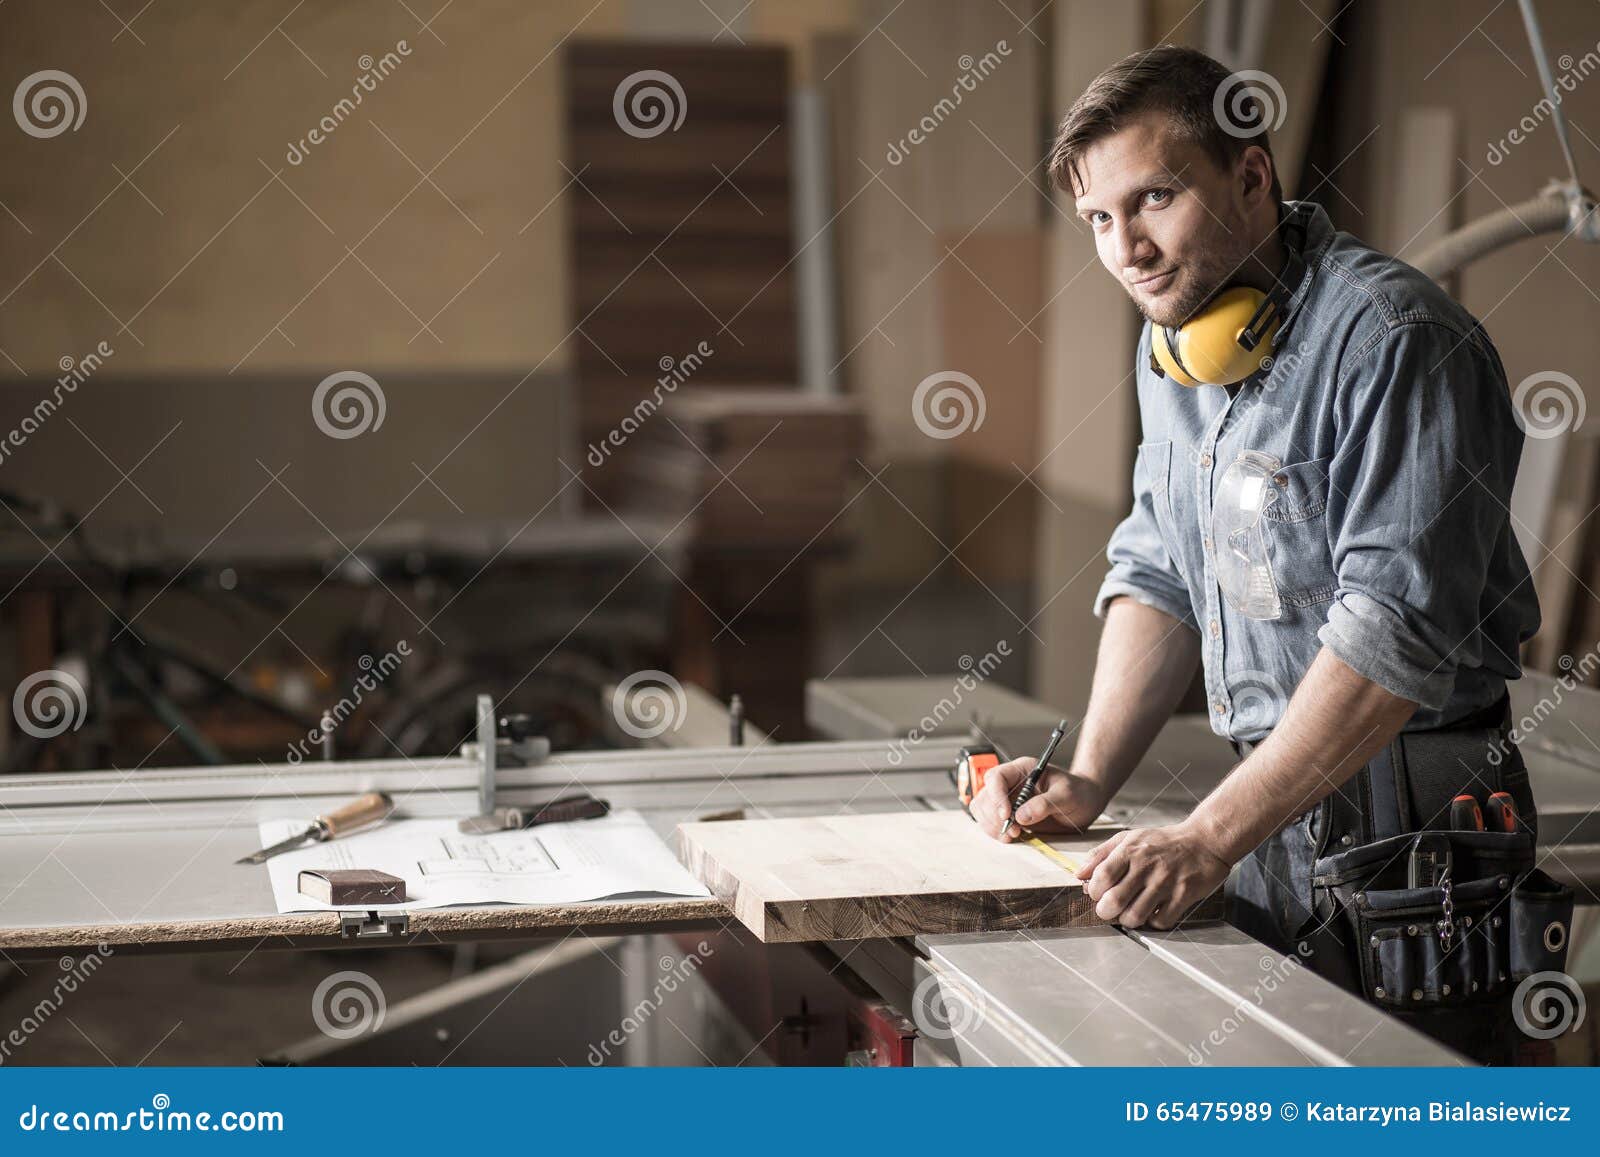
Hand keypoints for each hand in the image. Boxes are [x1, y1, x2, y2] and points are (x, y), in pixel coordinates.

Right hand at [972, 757, 1106, 841]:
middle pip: (985, 796)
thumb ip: (1044, 804)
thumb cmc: (1079, 792)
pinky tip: (1011, 837)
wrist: (1085, 803)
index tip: (1006, 814)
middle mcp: (1011, 783)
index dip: (996, 796)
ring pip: (983, 810)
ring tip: (1012, 835)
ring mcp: (1008, 800)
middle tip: (1013, 830)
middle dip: (994, 816)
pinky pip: (991, 822)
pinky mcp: (1010, 816)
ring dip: (992, 825)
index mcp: (1022, 770)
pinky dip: (995, 832)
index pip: (996, 777)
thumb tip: (1021, 817)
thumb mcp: (1066, 794)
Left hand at [1074, 820, 1230, 929]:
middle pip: (1115, 900)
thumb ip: (1101, 855)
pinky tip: (1154, 912)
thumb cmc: (1163, 841)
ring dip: (1128, 920)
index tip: (1098, 894)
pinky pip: (1161, 921)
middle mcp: (1147, 865)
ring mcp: (1166, 881)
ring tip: (1131, 912)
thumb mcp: (1129, 838)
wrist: (1205, 840)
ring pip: (1135, 915)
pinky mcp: (1184, 895)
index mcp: (1131, 850)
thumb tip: (1079, 874)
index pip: (1102, 877)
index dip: (1095, 891)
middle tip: (1109, 910)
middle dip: (1105, 912)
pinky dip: (1153, 922)